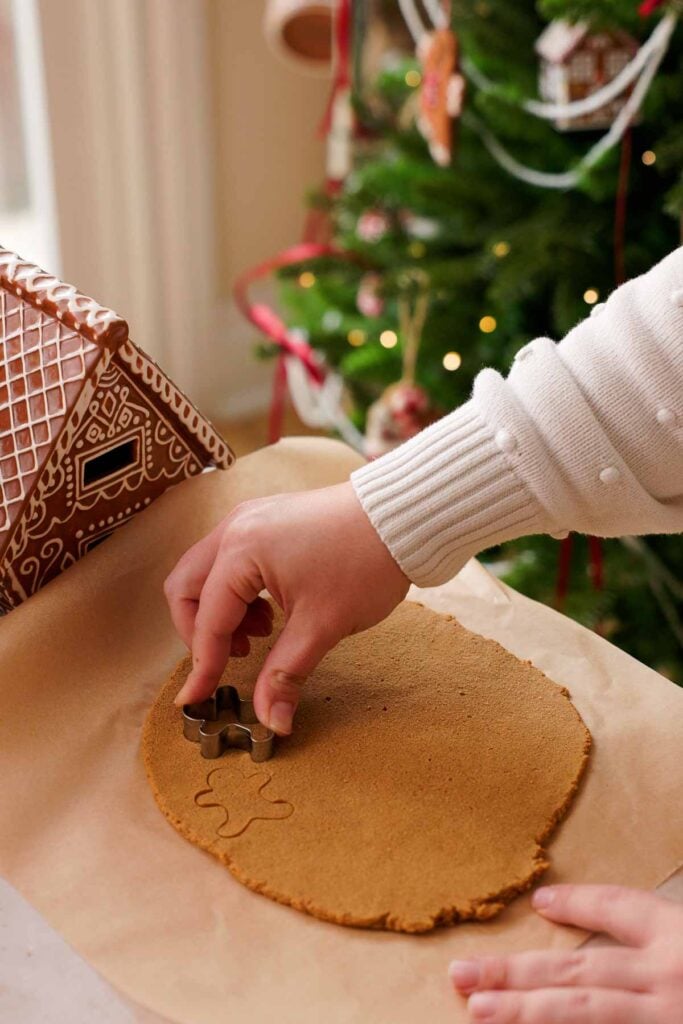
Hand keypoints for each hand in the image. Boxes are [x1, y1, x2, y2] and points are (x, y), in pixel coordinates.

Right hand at [164, 482, 408, 734]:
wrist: (403, 517)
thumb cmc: (365, 562)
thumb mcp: (323, 626)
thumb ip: (285, 674)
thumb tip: (270, 722)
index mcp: (241, 551)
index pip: (208, 619)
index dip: (203, 666)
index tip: (195, 701)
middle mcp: (235, 528)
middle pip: (186, 587)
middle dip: (200, 631)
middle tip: (235, 659)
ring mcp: (249, 518)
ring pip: (206, 571)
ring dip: (220, 610)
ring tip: (264, 633)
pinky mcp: (266, 519)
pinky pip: (230, 558)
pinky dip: (237, 590)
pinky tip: (273, 609)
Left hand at [449, 884, 682, 1022]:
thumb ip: (654, 932)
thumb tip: (572, 916)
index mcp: (678, 936)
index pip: (619, 908)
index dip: (579, 903)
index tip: (536, 902)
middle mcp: (667, 977)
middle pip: (580, 968)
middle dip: (517, 969)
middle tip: (462, 972)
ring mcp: (665, 1018)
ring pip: (583, 1010)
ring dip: (526, 1010)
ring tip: (478, 1009)